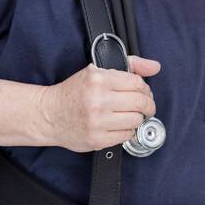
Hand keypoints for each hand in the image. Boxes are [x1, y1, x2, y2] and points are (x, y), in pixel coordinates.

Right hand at [38, 55, 160, 152]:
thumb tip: (154, 66)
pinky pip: (126, 135)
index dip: (145, 88)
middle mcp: (98, 100)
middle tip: (145, 106)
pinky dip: (127, 130)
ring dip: (137, 118)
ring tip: (129, 115)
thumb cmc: (74, 92)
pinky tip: (119, 125)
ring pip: (136, 120)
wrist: (49, 114)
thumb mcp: (97, 71)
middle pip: (140, 103)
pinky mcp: (97, 139)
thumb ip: (129, 65)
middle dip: (148, 105)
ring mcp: (97, 121)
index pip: (138, 83)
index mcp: (98, 79)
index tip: (144, 92)